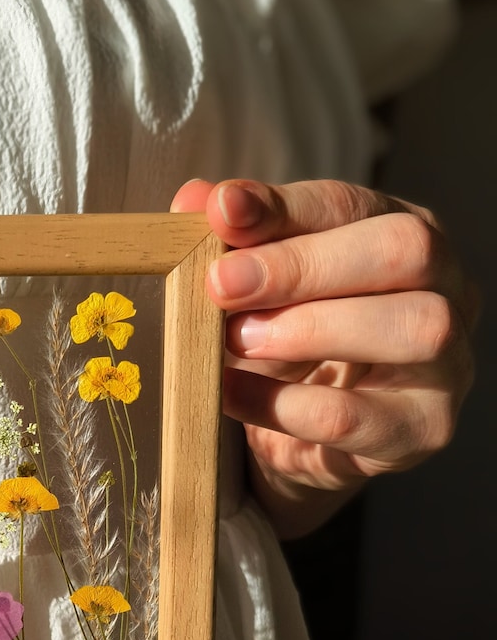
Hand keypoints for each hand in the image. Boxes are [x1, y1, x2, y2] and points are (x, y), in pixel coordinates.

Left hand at [171, 178, 476, 537]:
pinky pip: (358, 416)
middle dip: (302, 265)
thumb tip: (193, 199)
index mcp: (404, 233)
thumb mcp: (261, 290)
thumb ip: (233, 244)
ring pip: (413, 327)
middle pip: (403, 251)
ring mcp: (446, 363)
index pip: (352, 204)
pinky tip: (230, 393)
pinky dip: (284, 404)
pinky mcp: (421, 430)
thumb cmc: (293, 348)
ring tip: (237, 338)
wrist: (307, 440)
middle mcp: (445, 288)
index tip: (221, 212)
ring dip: (312, 329)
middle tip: (222, 285)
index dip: (283, 207)